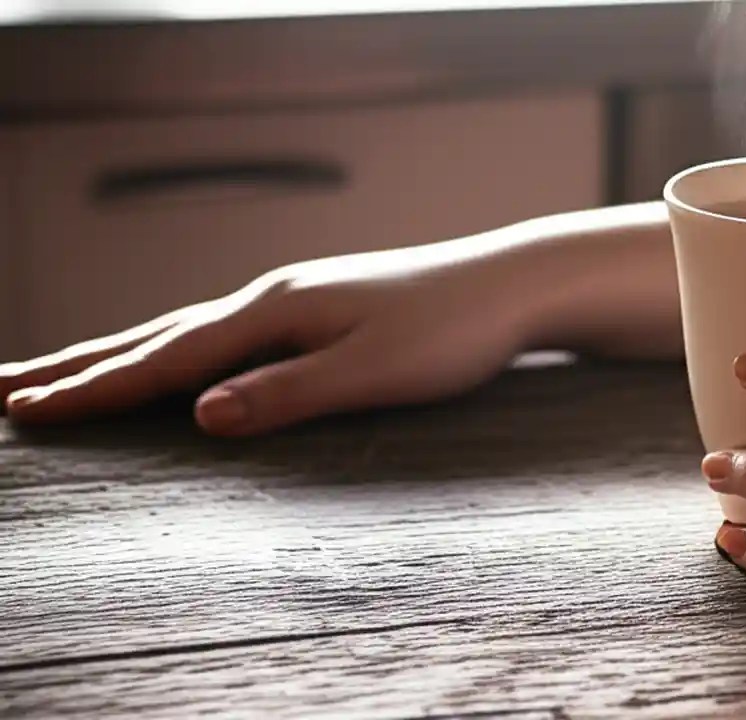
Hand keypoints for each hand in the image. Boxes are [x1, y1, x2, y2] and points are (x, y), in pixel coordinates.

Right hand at [1, 239, 542, 435]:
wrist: (514, 284)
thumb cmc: (453, 332)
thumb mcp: (372, 374)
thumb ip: (286, 395)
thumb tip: (197, 416)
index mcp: (276, 313)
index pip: (166, 360)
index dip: (94, 390)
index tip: (25, 411)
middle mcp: (274, 298)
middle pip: (157, 337)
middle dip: (81, 366)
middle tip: (6, 387)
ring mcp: (297, 299)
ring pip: (188, 332)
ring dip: (123, 354)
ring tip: (71, 370)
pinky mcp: (322, 309)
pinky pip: (226, 333)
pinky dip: (179, 349)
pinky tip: (183, 359)